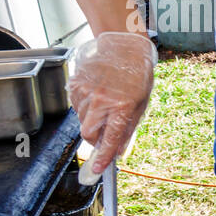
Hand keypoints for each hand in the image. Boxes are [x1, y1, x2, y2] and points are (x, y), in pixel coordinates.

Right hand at [68, 32, 157, 184]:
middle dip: (94, 139)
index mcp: (122, 106)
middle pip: (88, 134)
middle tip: (103, 134)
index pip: (110, 139)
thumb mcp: (141, 104)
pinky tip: (96, 93)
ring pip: (82, 120)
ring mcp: (86, 92)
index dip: (103, 157)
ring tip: (105, 102)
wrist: (122, 45)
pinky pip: (76, 105)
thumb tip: (118, 151)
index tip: (97, 170)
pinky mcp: (75, 84)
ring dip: (91, 119)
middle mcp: (102, 101)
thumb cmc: (137, 74)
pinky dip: (84, 106)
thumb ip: (128, 129)